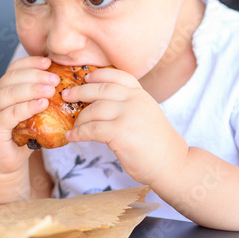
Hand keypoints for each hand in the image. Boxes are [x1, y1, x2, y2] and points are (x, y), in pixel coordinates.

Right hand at [0, 55, 59, 175]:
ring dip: (31, 89)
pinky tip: (41, 105)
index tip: (49, 61)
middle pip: (13, 78)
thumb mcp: (32, 114)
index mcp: (4, 88)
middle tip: (55, 79)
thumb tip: (69, 89)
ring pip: (9, 94)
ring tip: (50, 90)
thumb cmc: (20, 136)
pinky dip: (25, 107)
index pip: (15, 68)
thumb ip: (42, 100)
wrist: (1, 163)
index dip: (31, 62)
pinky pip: (9, 114)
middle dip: (36, 75)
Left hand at [62, 68, 188, 184]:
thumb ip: (129, 104)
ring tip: (73, 126)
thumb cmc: (156, 142)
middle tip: (67, 95)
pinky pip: (92, 129)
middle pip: (100, 89)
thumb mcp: (146, 113)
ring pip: (93, 110)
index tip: (86, 77)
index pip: (118, 75)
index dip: (99, 75)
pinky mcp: (120, 132)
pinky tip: (72, 137)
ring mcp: (128, 115)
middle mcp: (134, 100)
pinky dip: (79, 133)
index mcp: (141, 94)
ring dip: (79, 119)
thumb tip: (100, 104)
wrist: (171, 162)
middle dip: (80, 92)